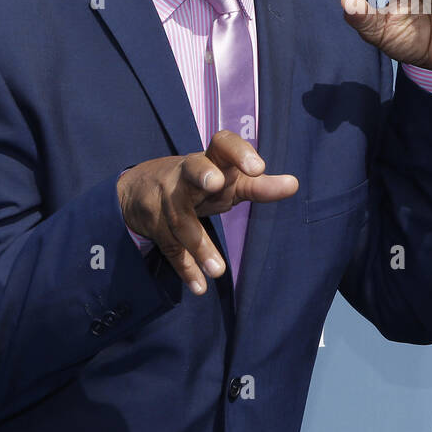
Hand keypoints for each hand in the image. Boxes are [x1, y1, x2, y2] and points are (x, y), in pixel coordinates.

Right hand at [117, 130, 298, 294]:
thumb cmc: (199, 182)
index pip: (222, 144)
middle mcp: (186, 176)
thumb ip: (259, 184)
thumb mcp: (227, 180)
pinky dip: (185, 269)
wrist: (138, 189)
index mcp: (210, 160)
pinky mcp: (156, 227)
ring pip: (181, 219)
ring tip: (219, 270)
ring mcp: (167, 200)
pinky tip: (200, 287)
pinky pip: (170, 248)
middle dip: (202, 175)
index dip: (238, 152)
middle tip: (214, 183)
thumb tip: (294, 184)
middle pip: (191, 169)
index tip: (258, 168)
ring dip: (199, 245)